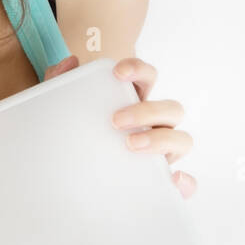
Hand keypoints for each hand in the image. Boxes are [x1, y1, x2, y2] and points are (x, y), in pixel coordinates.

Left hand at [43, 54, 196, 197]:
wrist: (62, 174)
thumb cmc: (71, 136)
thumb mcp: (60, 110)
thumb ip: (60, 83)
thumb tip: (69, 62)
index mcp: (134, 103)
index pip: (148, 78)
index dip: (139, 70)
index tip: (117, 73)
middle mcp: (154, 125)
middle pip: (171, 109)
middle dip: (147, 111)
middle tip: (115, 120)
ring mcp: (160, 152)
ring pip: (182, 140)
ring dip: (161, 140)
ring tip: (130, 144)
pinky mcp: (160, 179)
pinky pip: (184, 182)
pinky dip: (185, 181)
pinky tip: (171, 179)